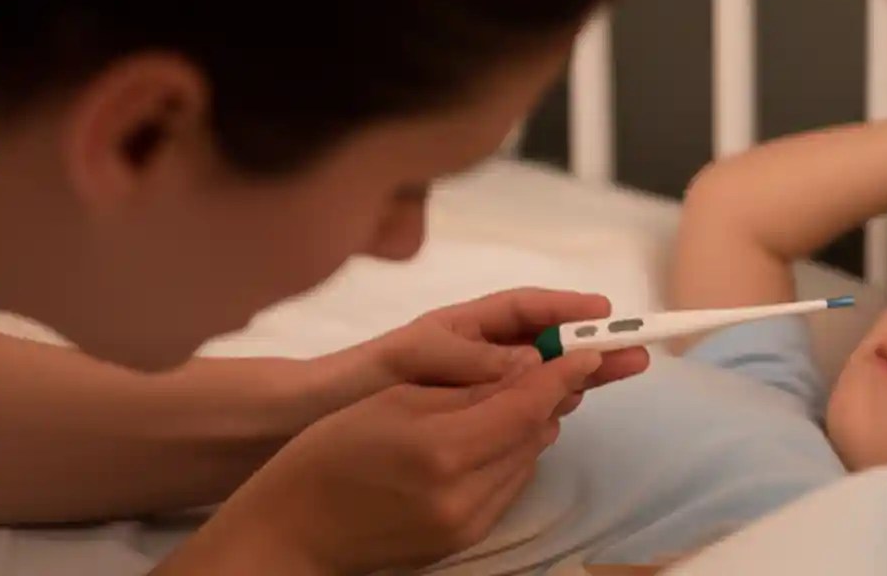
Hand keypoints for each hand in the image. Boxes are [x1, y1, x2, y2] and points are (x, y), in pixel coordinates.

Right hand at [162, 350, 610, 575]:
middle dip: (555, 393)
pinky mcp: (464, 540)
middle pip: (536, 433)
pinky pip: (509, 485)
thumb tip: (529, 372)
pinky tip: (500, 432)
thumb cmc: (332, 449)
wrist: (293, 527)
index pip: (527, 404)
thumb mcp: (396, 400)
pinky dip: (514, 453)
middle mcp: (466, 494)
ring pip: (528, 460)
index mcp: (445, 449)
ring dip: (535, 423)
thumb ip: (469, 388)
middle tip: (570, 359)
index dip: (565, 372)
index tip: (593, 346)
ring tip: (533, 390)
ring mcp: (467, 523)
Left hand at [313, 288, 649, 419]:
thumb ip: (475, 360)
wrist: (316, 418)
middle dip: (590, 345)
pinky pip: (520, 406)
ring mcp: (478, 384)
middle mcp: (480, 351)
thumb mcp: (419, 357)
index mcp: (468, 324)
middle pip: (547, 342)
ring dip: (574, 375)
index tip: (607, 314)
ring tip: (615, 374)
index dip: (570, 309)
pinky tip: (566, 410)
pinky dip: (546, 406)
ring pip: (539, 375)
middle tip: (637, 351)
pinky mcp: (471, 416)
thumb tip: (535, 362)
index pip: (530, 309)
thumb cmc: (364, 376)